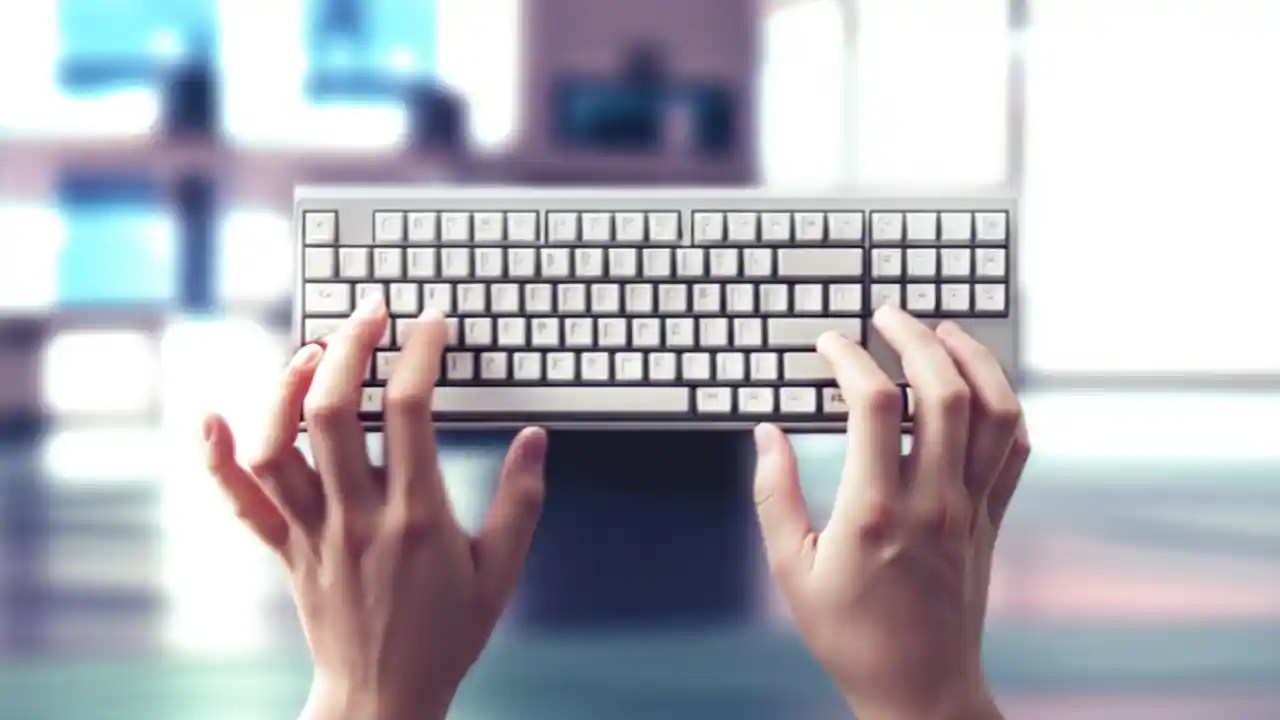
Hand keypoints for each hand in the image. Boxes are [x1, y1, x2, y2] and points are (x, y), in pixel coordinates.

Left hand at [202, 297, 548, 719]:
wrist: (384, 696)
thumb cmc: (445, 634)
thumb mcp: (501, 570)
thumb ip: (522, 499)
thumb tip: (535, 438)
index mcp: (418, 517)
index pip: (409, 410)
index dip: (419, 352)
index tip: (431, 323)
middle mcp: (357, 517)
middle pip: (331, 409)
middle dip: (348, 345)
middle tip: (369, 314)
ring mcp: (313, 532)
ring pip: (278, 444)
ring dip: (287, 386)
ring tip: (312, 352)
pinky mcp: (285, 548)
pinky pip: (239, 499)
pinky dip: (218, 457)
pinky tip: (211, 417)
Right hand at [753, 304, 1029, 719]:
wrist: (919, 689)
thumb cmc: (850, 635)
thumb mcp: (789, 569)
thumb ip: (774, 494)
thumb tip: (767, 434)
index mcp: (875, 511)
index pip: (874, 406)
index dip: (850, 359)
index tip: (830, 345)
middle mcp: (932, 501)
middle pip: (944, 391)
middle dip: (916, 338)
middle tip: (888, 316)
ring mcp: (970, 509)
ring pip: (993, 411)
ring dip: (972, 360)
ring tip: (942, 332)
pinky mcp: (991, 519)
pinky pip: (1015, 448)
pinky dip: (1005, 405)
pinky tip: (979, 386)